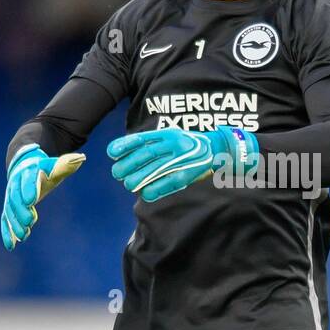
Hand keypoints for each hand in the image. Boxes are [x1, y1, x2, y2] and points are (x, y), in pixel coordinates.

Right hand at [1, 144, 84, 249]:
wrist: (23, 165)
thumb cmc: (43, 168)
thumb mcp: (54, 165)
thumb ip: (66, 164)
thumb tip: (81, 159)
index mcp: (28, 172)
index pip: (28, 181)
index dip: (29, 190)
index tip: (32, 200)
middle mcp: (16, 185)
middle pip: (16, 198)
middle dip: (21, 210)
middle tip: (29, 221)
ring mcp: (10, 197)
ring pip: (10, 211)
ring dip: (15, 224)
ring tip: (23, 236)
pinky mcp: (8, 208)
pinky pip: (5, 220)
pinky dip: (7, 232)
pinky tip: (11, 245)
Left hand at [106, 126, 257, 201]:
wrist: (218, 149)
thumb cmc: (188, 146)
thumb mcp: (170, 137)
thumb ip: (151, 143)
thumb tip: (123, 153)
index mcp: (168, 134)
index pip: (143, 138)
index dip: (125, 145)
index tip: (111, 153)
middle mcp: (175, 144)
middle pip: (147, 154)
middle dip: (128, 164)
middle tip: (117, 173)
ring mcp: (183, 159)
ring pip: (156, 169)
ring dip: (139, 178)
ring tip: (128, 185)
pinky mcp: (189, 174)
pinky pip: (169, 183)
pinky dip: (156, 189)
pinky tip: (145, 194)